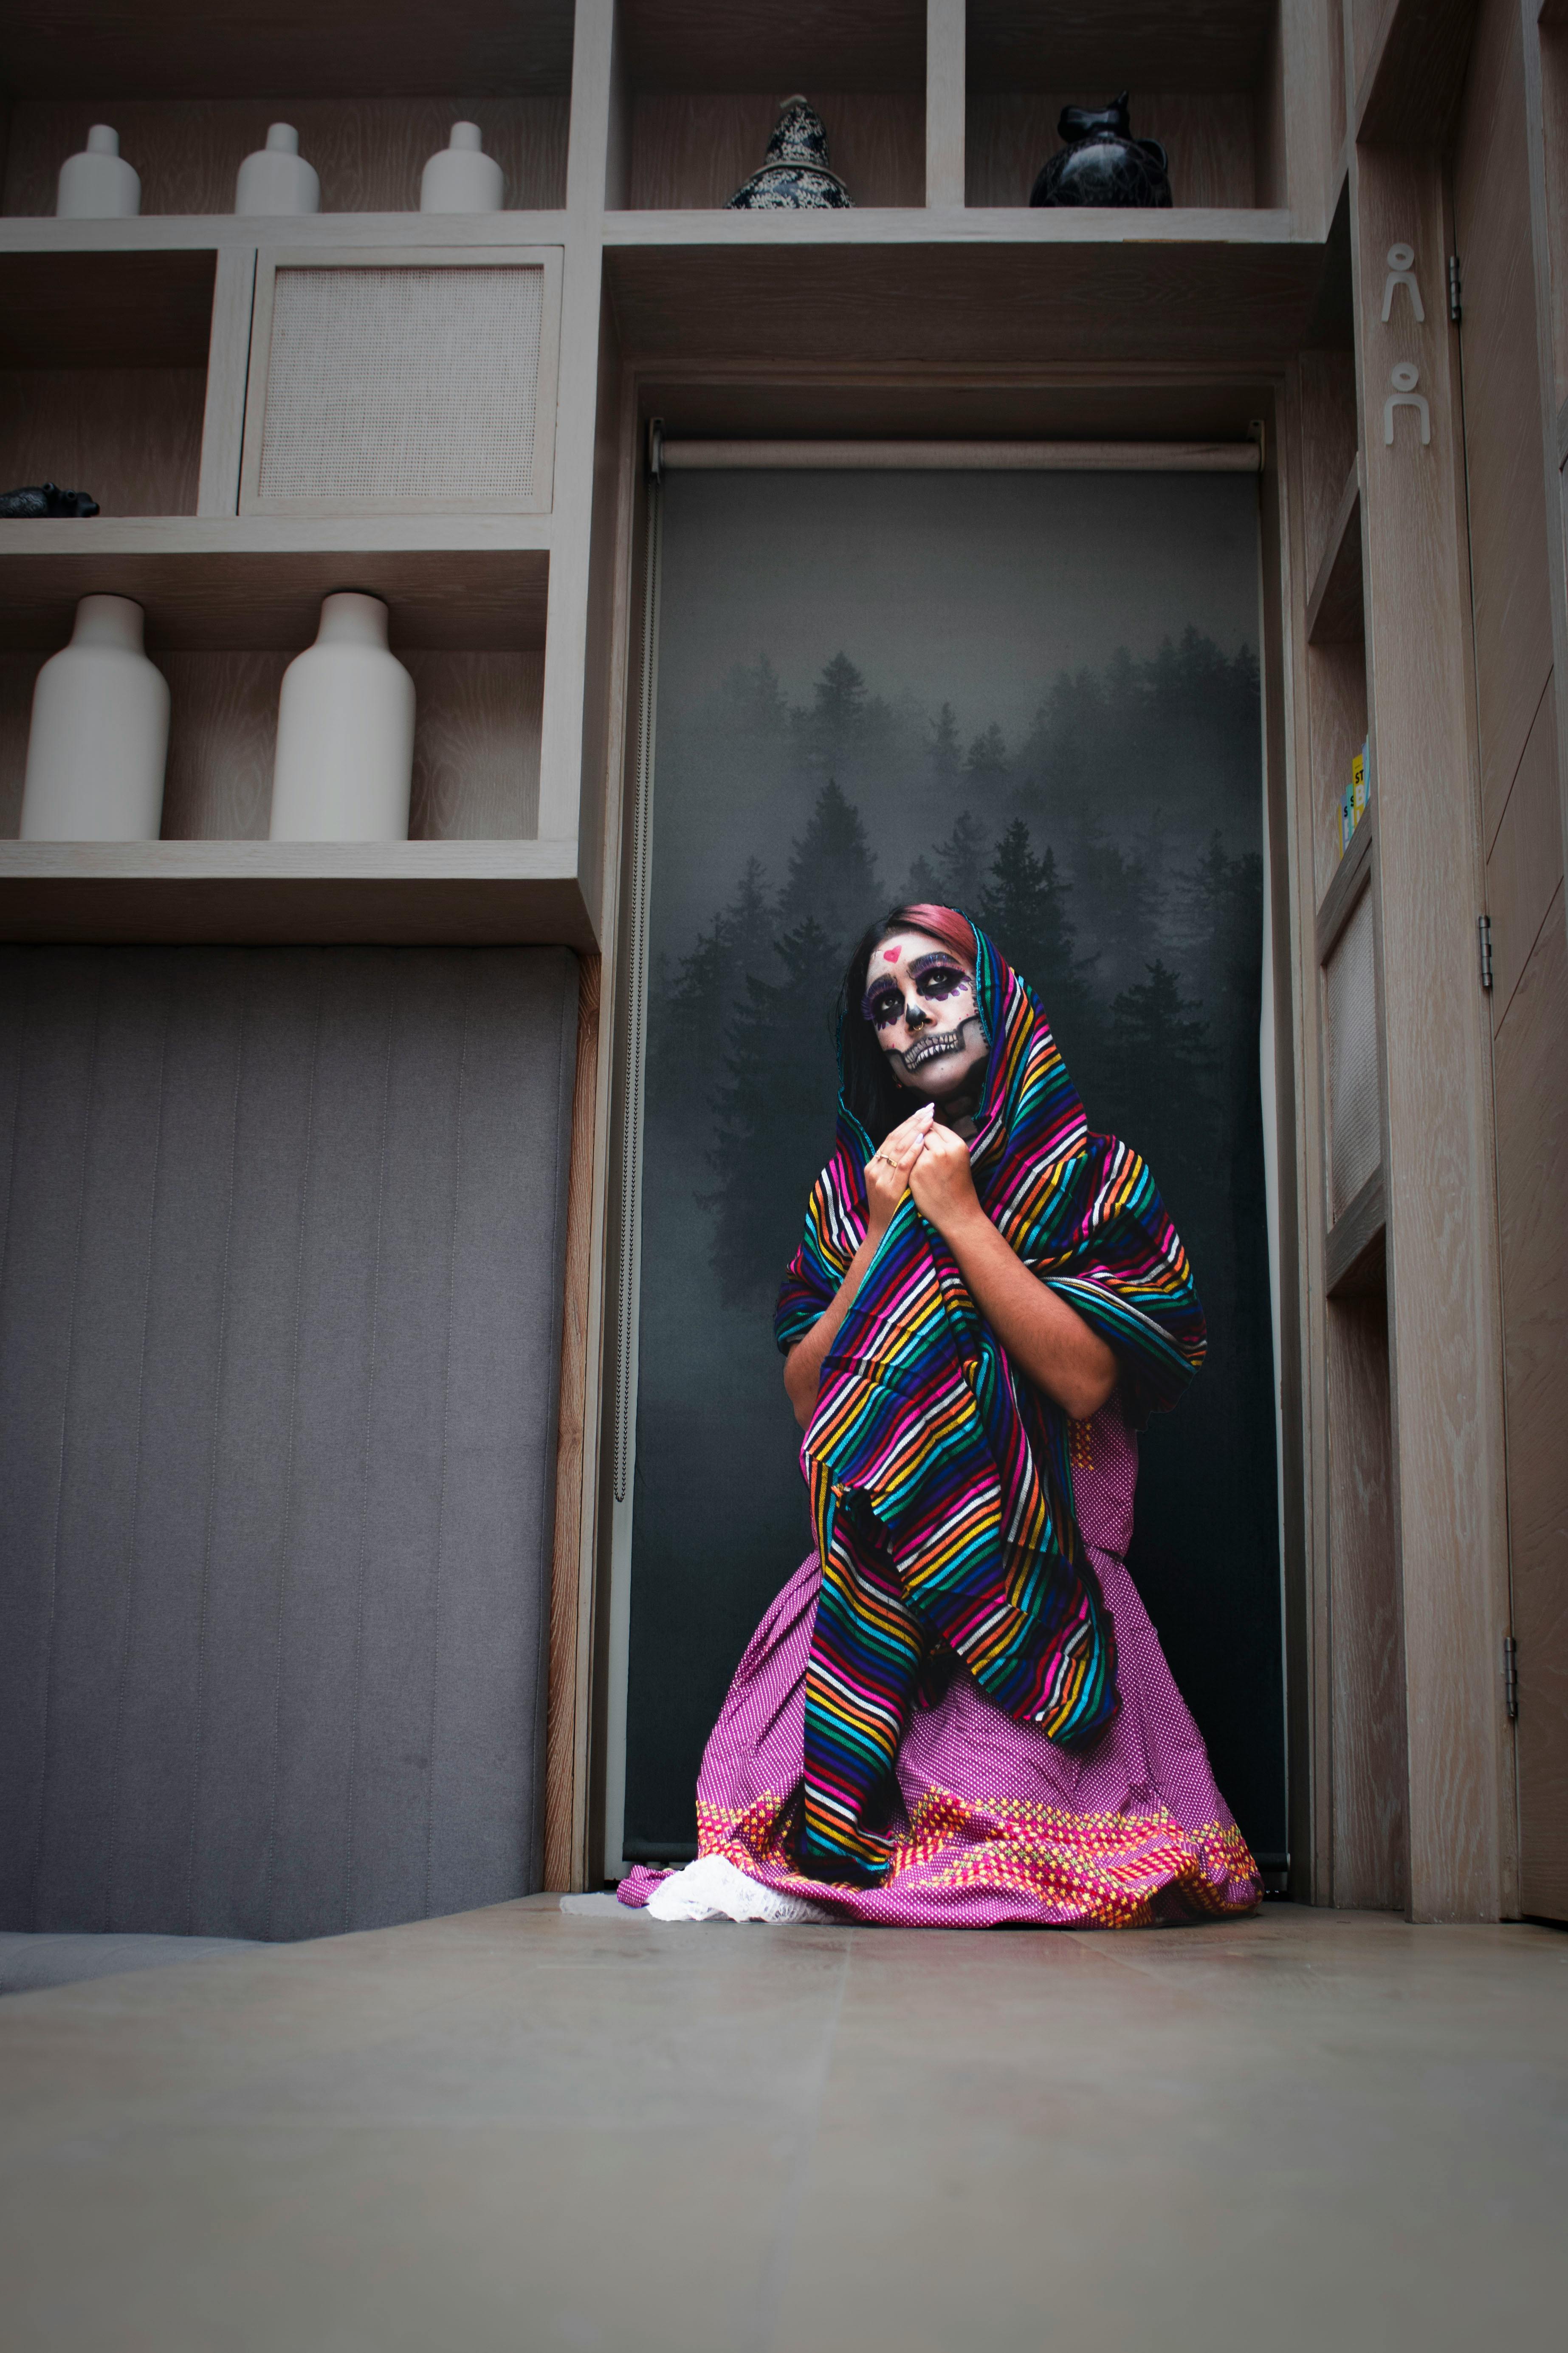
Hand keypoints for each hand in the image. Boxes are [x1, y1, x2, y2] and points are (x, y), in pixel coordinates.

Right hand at [864, 1102, 933, 1237]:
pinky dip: (912, 1151)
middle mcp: (874, 1169)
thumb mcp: (890, 1183)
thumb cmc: (892, 1209)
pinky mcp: (889, 1188)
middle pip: (894, 1138)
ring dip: (914, 1131)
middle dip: (912, 1122)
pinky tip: (922, 1139)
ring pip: (897, 1148)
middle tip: (927, 1109)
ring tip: (927, 1118)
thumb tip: (913, 1145)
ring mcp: (880, 1178)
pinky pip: (902, 1165)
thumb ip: (896, 1166)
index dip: (907, 1124)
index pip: (891, 1138)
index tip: (921, 1112)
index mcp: (873, 1166)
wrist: (884, 1234)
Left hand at [906, 1120, 981, 1240]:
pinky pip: (905, 1158)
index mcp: (958, 1145)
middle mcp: (943, 1151)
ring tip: (908, 1148)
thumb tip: (924, 1128)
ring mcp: (927, 1162)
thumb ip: (944, 1143)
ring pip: (911, 1144)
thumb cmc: (958, 1186)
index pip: (936, 1126)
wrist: (956, 1214)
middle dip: (916, 1133)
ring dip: (908, 1145)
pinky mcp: (915, 1174)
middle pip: (922, 1133)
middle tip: (915, 1137)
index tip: (922, 1127)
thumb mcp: (958, 1160)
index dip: (927, 1126)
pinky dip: (903, 1158)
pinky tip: (901, 1159)